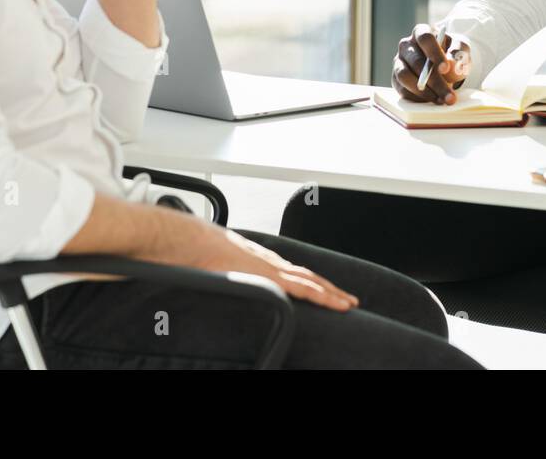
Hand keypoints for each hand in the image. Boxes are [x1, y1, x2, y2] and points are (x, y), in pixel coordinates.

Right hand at [178, 223, 359, 311]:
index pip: (296, 275)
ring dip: (331, 293)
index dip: (314, 284)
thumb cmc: (203, 253)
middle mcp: (273, 263)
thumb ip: (230, 275)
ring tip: (348, 304)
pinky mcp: (269, 275)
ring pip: (310, 282)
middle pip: (309, 277)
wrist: (195, 241)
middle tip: (350, 300)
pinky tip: (330, 301)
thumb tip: (227, 283)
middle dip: (330, 290)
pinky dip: (318, 294)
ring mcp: (273, 268)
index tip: (328, 293)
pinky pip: (300, 287)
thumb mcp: (222, 266)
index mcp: (264, 262)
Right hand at [393, 23, 462, 104]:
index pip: (425, 38)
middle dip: (434, 81)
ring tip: (441, 100)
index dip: (434, 53)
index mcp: (421, 32)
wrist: (445, 68)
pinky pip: (402, 90)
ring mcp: (399, 62)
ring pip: (405, 76)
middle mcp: (406, 45)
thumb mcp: (461, 51)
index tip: (445, 69)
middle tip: (449, 96)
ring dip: (424, 92)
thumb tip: (450, 63)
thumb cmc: (452, 55)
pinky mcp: (396, 79)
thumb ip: (458, 54)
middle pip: (416, 61)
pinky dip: (418, 98)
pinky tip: (432, 101)